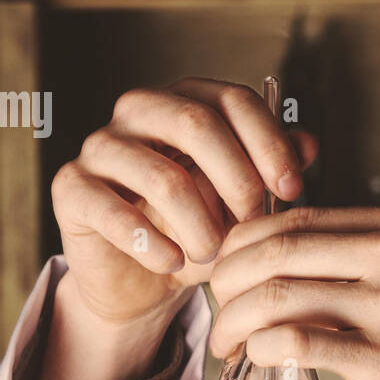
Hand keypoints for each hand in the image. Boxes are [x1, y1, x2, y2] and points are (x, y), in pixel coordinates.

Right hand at [50, 77, 317, 330]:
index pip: (233, 100)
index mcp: (186, 101)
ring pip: (162, 176)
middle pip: (196, 123)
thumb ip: (274, 171)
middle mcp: (140, 111)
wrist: (141, 278)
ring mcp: (100, 146)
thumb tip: (309, 144)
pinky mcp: (71, 188)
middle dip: (237, 179)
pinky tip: (172, 264)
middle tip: (254, 223)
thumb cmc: (198, 230)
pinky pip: (115, 213)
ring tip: (214, 255)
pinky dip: (152, 245)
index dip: (269, 144)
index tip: (293, 190)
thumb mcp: (244, 203)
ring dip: (199, 224)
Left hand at [207, 204, 379, 379]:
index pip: (300, 217)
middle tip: (214, 309)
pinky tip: (254, 360)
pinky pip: (300, 340)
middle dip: (226, 278)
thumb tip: (317, 272)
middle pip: (276, 246)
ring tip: (225, 345)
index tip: (227, 272)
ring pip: (277, 292)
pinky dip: (263, 347)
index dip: (245, 243)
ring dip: (233, 319)